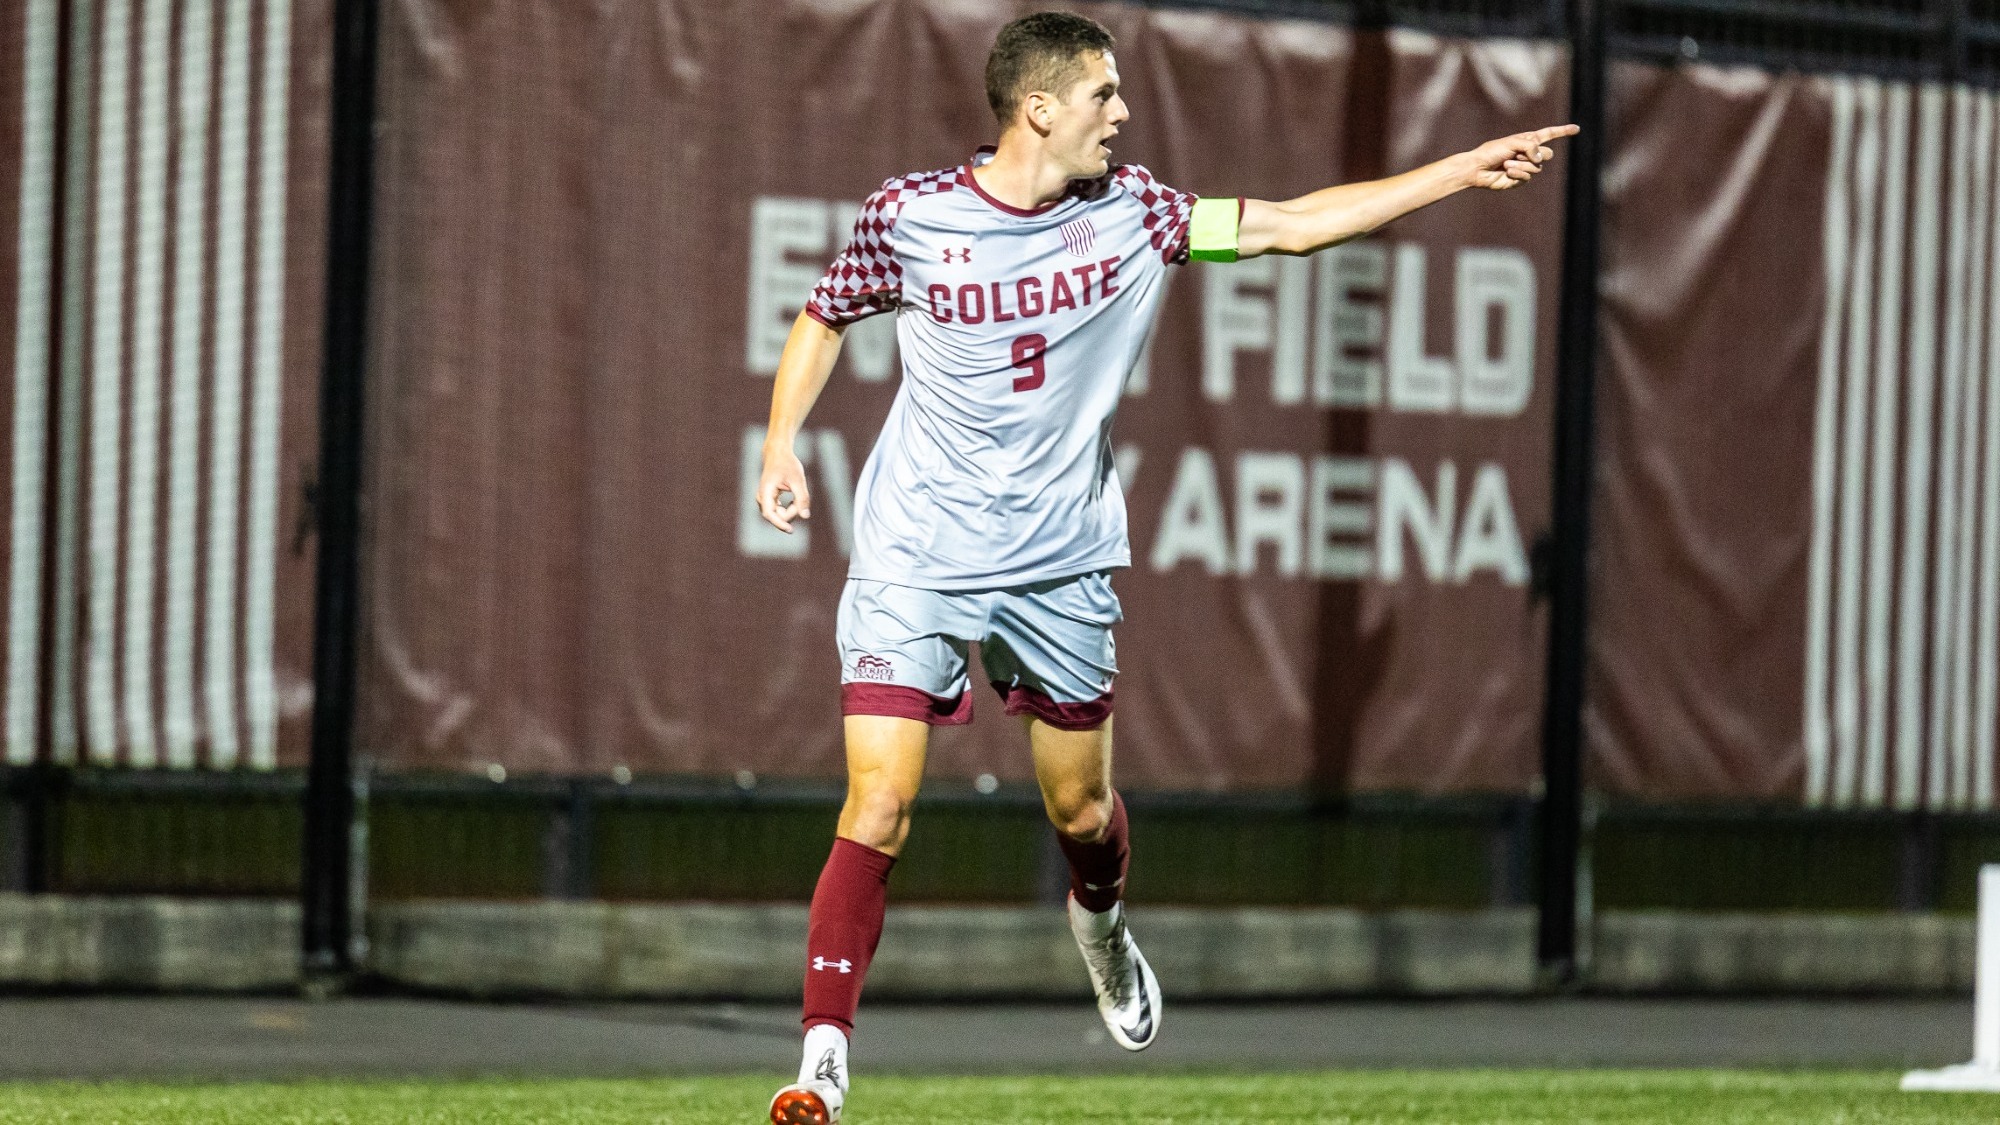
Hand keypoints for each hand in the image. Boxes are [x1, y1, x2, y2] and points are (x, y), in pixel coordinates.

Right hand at [758, 444, 810, 532]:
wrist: (778, 453)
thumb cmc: (788, 464)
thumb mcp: (798, 480)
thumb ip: (802, 498)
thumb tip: (805, 516)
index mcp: (765, 492)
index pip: (769, 514)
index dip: (779, 523)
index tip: (790, 530)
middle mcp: (761, 498)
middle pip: (777, 515)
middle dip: (791, 512)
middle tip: (801, 499)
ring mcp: (764, 500)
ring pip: (779, 514)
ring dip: (791, 510)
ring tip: (797, 495)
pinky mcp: (769, 500)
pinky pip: (780, 511)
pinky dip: (789, 508)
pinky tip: (794, 499)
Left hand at [1463, 124, 1578, 190]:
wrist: (1478, 168)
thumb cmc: (1492, 151)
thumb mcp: (1513, 142)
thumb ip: (1530, 146)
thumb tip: (1541, 159)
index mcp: (1528, 140)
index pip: (1549, 134)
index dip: (1563, 132)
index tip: (1576, 129)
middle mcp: (1529, 153)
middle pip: (1547, 154)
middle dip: (1534, 154)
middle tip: (1517, 154)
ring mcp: (1526, 167)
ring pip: (1537, 167)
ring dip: (1521, 164)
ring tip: (1506, 163)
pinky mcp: (1520, 179)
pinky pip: (1528, 176)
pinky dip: (1517, 173)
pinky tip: (1506, 171)